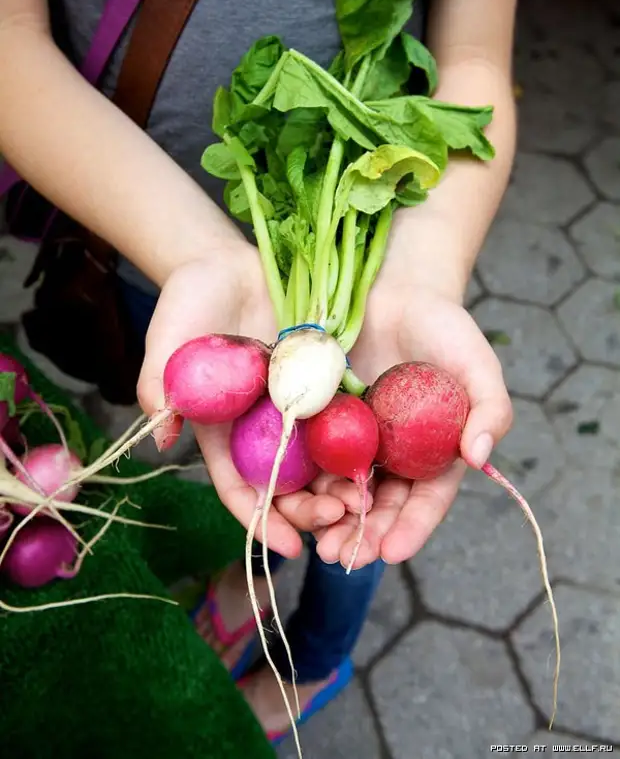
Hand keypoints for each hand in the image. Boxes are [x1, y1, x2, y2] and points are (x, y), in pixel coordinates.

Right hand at [136, 245, 346, 557]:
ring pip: (321, 461)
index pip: (240, 489)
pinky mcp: (321, 381)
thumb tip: (162, 439)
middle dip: (310, 512)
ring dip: (340, 487)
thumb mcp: (168, 340)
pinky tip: (379, 459)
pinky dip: (357, 444)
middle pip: (287, 486)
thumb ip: (159, 384)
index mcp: (221, 431)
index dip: (261, 520)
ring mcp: (293, 405)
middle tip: (338, 520)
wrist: (228, 260)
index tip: (287, 548)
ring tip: (363, 501)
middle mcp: (260, 427)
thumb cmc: (188, 300)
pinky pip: (343, 419)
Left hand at [315, 280, 512, 568]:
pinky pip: (311, 455)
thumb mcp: (477, 363)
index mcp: (433, 451)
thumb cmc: (444, 327)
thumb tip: (479, 458)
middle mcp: (393, 453)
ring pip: (342, 490)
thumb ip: (490, 408)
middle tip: (341, 557)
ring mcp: (356, 438)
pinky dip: (302, 482)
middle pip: (379, 506)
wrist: (394, 290)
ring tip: (314, 542)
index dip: (412, 528)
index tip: (392, 553)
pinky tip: (288, 500)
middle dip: (362, 536)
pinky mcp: (323, 419)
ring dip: (328, 520)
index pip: (426, 500)